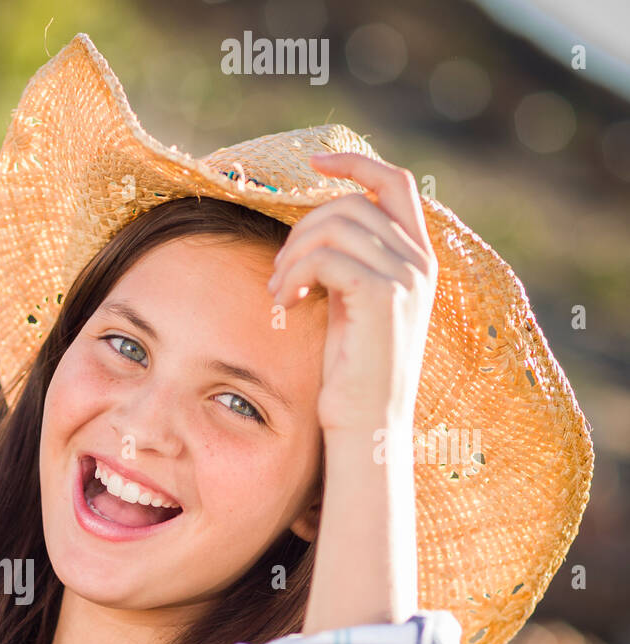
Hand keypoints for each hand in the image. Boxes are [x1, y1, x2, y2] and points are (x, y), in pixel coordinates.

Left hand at [266, 151, 437, 435]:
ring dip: (292, 254)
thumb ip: (347, 264)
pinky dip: (294, 273)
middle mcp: (419, 262)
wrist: (366, 424)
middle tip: (279, 273)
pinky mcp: (383, 296)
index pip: (394, 184)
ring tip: (280, 290)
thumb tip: (313, 227)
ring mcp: (405, 277)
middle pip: (350, 205)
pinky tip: (285, 300)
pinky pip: (326, 256)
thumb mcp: (350, 306)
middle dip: (301, 230)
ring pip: (333, 225)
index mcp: (416, 259)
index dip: (354, 164)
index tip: (312, 164)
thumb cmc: (350, 374)